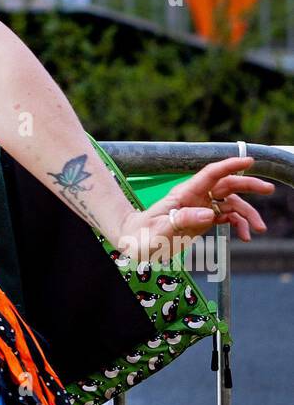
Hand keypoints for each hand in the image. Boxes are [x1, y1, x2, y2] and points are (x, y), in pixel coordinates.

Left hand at [113, 155, 273, 266]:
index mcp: (184, 193)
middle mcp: (195, 197)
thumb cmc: (143, 235)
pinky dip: (238, 225)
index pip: (210, 174)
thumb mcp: (160, 230)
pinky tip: (244, 237)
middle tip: (269, 189)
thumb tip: (209, 214)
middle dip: (249, 185)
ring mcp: (200, 207)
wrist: (135, 244)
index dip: (230, 165)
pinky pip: (226, 217)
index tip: (249, 161)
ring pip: (230, 203)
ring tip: (258, 229)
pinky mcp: (203, 220)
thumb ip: (182, 220)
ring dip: (247, 213)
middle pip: (226, 185)